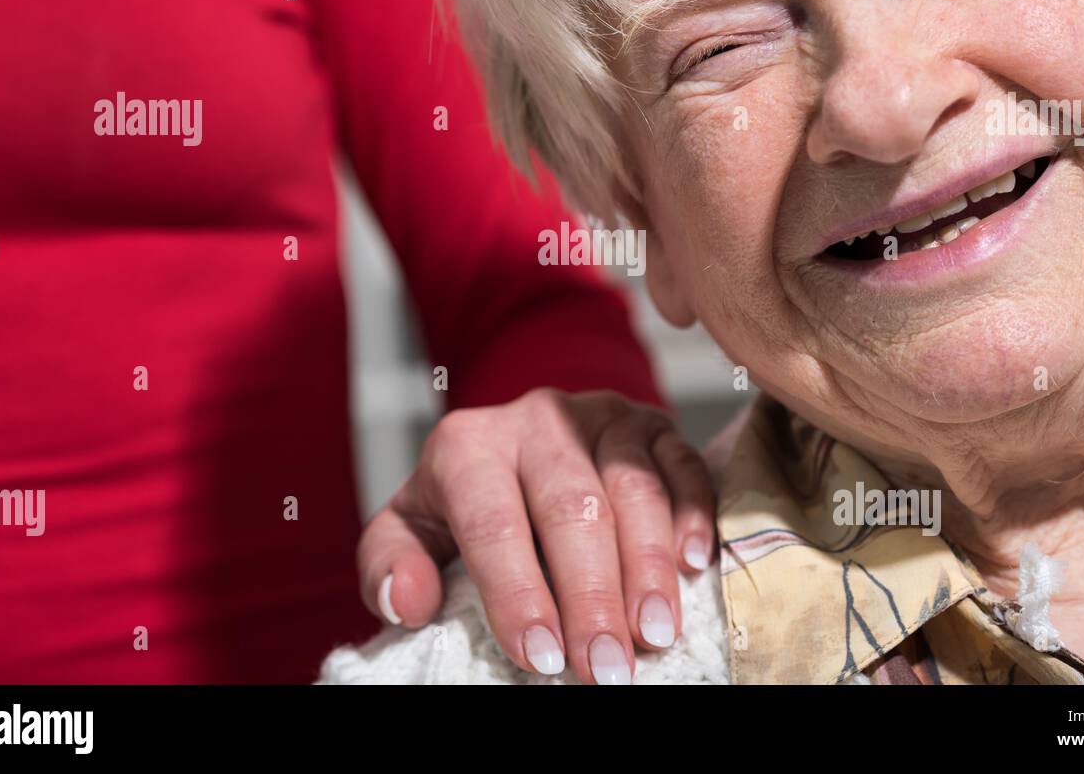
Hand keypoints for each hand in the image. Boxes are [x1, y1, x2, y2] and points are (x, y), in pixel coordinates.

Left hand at [356, 388, 714, 684]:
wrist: (514, 439)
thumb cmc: (461, 503)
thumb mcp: (408, 527)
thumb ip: (388, 564)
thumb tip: (406, 602)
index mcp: (467, 445)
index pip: (492, 521)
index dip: (517, 592)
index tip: (540, 656)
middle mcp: (537, 419)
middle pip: (571, 507)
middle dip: (591, 595)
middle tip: (607, 668)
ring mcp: (601, 414)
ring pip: (632, 486)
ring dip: (647, 566)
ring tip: (656, 633)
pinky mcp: (652, 422)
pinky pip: (681, 462)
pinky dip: (693, 514)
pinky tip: (695, 566)